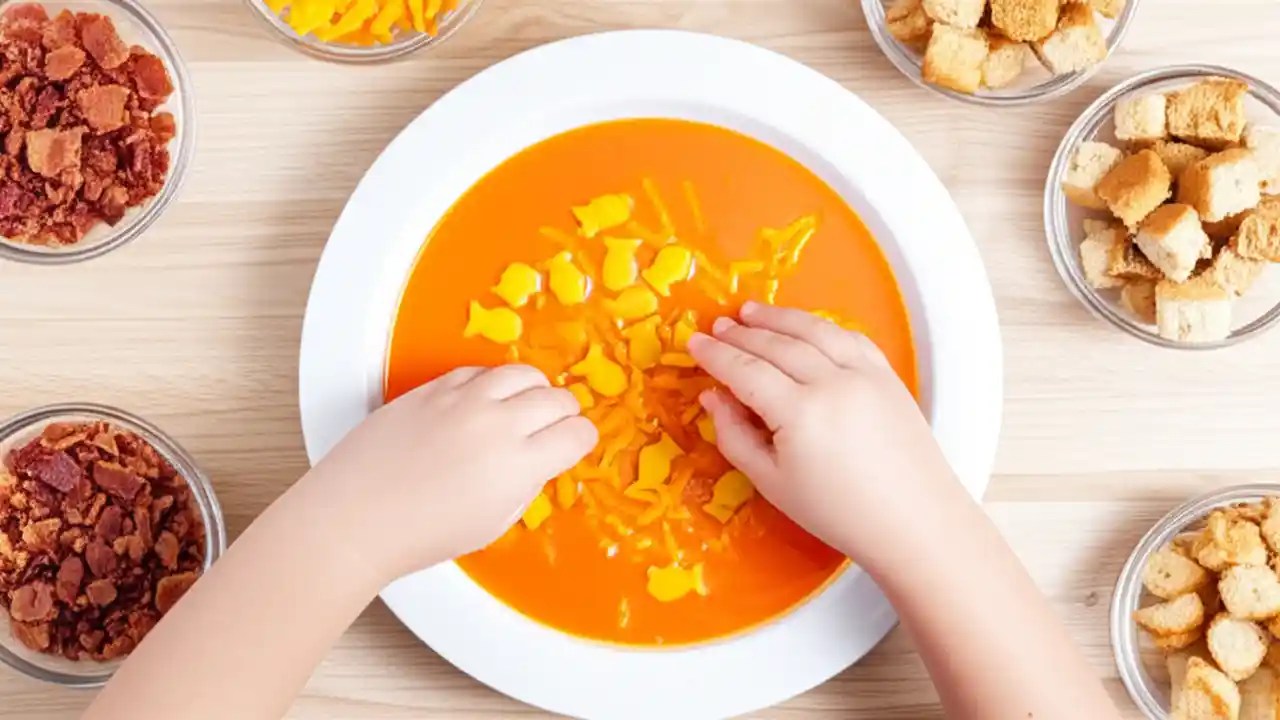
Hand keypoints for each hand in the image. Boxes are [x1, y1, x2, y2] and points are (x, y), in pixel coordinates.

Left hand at [301, 365, 596, 581]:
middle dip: (564, 414)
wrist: (356, 516)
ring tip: (526, 406)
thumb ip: (524, 486)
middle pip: (556, 399)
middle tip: (555, 427)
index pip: (576, 434)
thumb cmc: (421, 535)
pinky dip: (494, 383)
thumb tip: (537, 461)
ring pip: (523, 374)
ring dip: (534, 390)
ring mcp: (463, 400)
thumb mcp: (491, 524)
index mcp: (518, 465)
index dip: (581, 441)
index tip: (574, 446)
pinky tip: (488, 400)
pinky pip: (480, 371)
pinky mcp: (433, 388)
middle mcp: (496, 424)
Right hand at [687, 302, 959, 568]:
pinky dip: (820, 326)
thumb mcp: (772, 484)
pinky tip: (803, 325)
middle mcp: (832, 383)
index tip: (694, 343)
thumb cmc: (838, 513)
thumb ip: (735, 435)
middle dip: (742, 332)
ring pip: (813, 330)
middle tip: (718, 326)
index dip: (716, 354)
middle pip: (777, 344)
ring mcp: (864, 374)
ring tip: (751, 312)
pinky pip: (848, 337)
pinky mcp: (888, 376)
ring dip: (778, 318)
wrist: (913, 520)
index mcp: (800, 413)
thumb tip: (713, 396)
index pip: (746, 370)